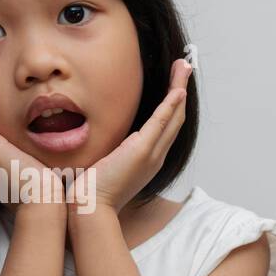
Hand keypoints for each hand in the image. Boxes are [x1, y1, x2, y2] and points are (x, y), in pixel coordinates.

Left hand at [72, 58, 191, 216]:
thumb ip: (112, 151)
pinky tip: (178, 90)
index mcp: (149, 159)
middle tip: (185, 67)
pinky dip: (171, 105)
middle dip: (181, 89)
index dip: (172, 103)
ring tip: (184, 67)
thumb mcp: (107, 165)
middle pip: (176, 117)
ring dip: (180, 89)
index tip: (174, 84)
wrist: (90, 208)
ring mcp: (152, 154)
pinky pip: (161, 123)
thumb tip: (106, 141)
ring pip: (173, 116)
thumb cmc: (93, 191)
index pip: (166, 126)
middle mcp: (156, 156)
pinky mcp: (142, 151)